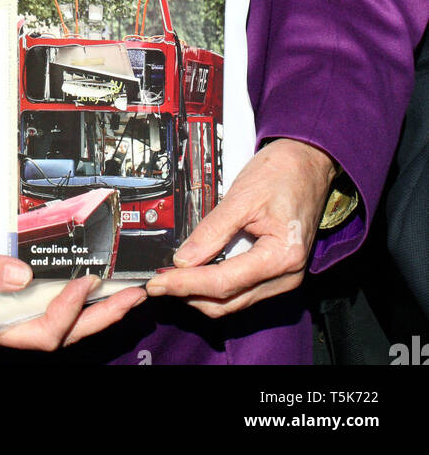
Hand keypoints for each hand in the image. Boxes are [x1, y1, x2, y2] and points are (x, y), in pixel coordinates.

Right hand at [0, 211, 145, 349]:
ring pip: (57, 319)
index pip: (39, 333)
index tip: (86, 282)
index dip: (68, 313)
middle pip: (59, 333)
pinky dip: (72, 291)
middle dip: (99, 317)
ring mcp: (4, 309)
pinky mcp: (6, 290)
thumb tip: (24, 276)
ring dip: (93, 308)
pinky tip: (91, 276)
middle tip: (134, 296)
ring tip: (126, 290)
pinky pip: (46, 299)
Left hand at [143, 138, 336, 317]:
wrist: (308, 162)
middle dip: (189, 295)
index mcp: (282, 256)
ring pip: (233, 302)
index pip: (224, 282)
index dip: (186, 284)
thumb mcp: (243, 196)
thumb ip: (212, 230)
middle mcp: (286, 276)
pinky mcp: (276, 273)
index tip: (158, 283)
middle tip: (156, 284)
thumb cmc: (284, 173)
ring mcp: (283, 278)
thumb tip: (183, 259)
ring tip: (171, 280)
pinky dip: (216, 287)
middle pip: (228, 301)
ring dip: (200, 295)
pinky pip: (241, 291)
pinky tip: (195, 276)